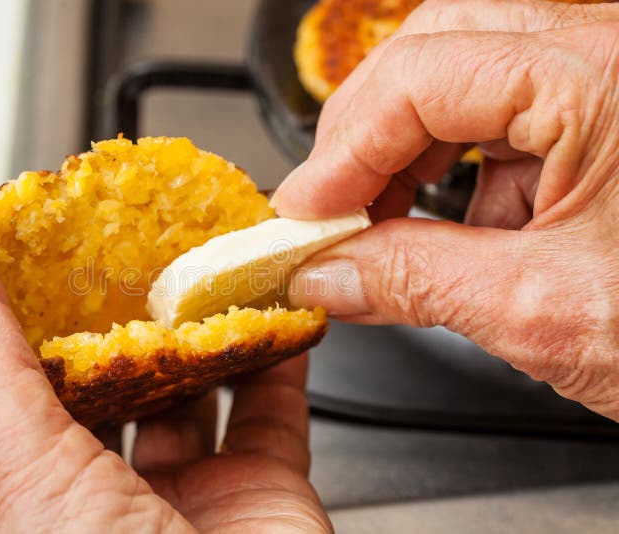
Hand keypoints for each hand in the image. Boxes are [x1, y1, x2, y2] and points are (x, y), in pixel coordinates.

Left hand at [0, 206, 330, 532]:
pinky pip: (272, 409)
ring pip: (184, 386)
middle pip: (92, 376)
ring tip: (192, 261)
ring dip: (194, 326)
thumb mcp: (17, 466)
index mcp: (11, 499)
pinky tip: (274, 310)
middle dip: (102, 306)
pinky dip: (276, 356)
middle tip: (108, 235)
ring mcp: (179, 497)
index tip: (8, 243)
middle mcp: (91, 498)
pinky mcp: (259, 497)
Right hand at [273, 0, 618, 420]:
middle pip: (437, 46)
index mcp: (606, 79)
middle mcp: (612, 51)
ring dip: (408, 147)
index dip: (342, 148)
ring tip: (385, 220)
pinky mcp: (608, 113)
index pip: (422, 76)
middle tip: (333, 203)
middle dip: (367, 131)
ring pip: (464, 70)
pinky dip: (458, 165)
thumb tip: (326, 271)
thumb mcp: (544, 312)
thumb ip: (413, 283)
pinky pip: (504, 109)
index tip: (304, 213)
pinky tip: (456, 224)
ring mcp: (611, 76)